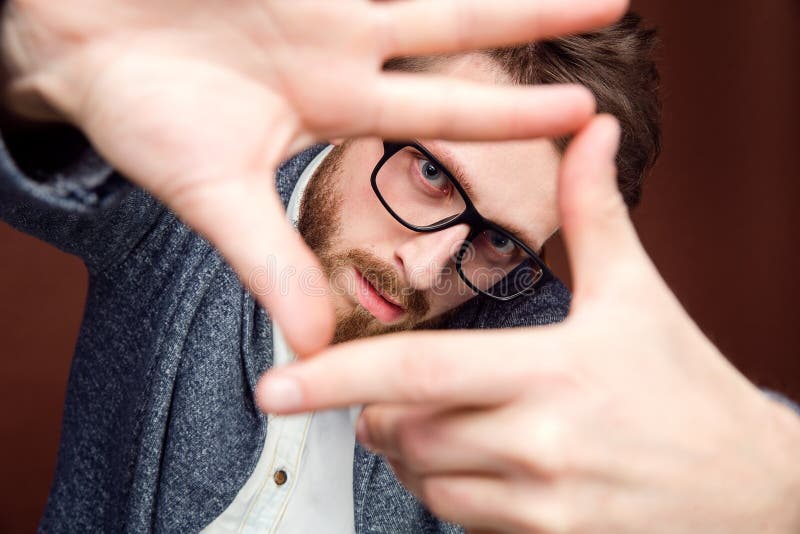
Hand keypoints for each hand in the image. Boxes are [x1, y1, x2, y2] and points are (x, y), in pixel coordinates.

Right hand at [0, 0, 625, 354]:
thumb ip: (270, 263)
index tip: (581, 117)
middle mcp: (339, 46)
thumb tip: (313, 344)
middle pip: (457, 30)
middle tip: (613, 6)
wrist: (78, 46)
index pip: (440, 113)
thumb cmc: (138, 113)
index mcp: (331, 101)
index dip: (509, 116)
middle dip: (532, 23)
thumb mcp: (213, 195)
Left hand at [256, 115, 799, 532]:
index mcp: (551, 368)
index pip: (419, 370)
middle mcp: (541, 441)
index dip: (336, 378)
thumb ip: (596, 213)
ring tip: (449, 429)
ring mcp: (545, 504)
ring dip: (415, 456)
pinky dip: (453, 493)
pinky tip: (487, 468)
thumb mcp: (638, 294)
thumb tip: (590, 131)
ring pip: (427, 481)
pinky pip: (462, 521)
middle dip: (379, 414)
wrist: (750, 489)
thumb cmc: (685, 387)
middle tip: (390, 399)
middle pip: (406, 431)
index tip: (274, 388)